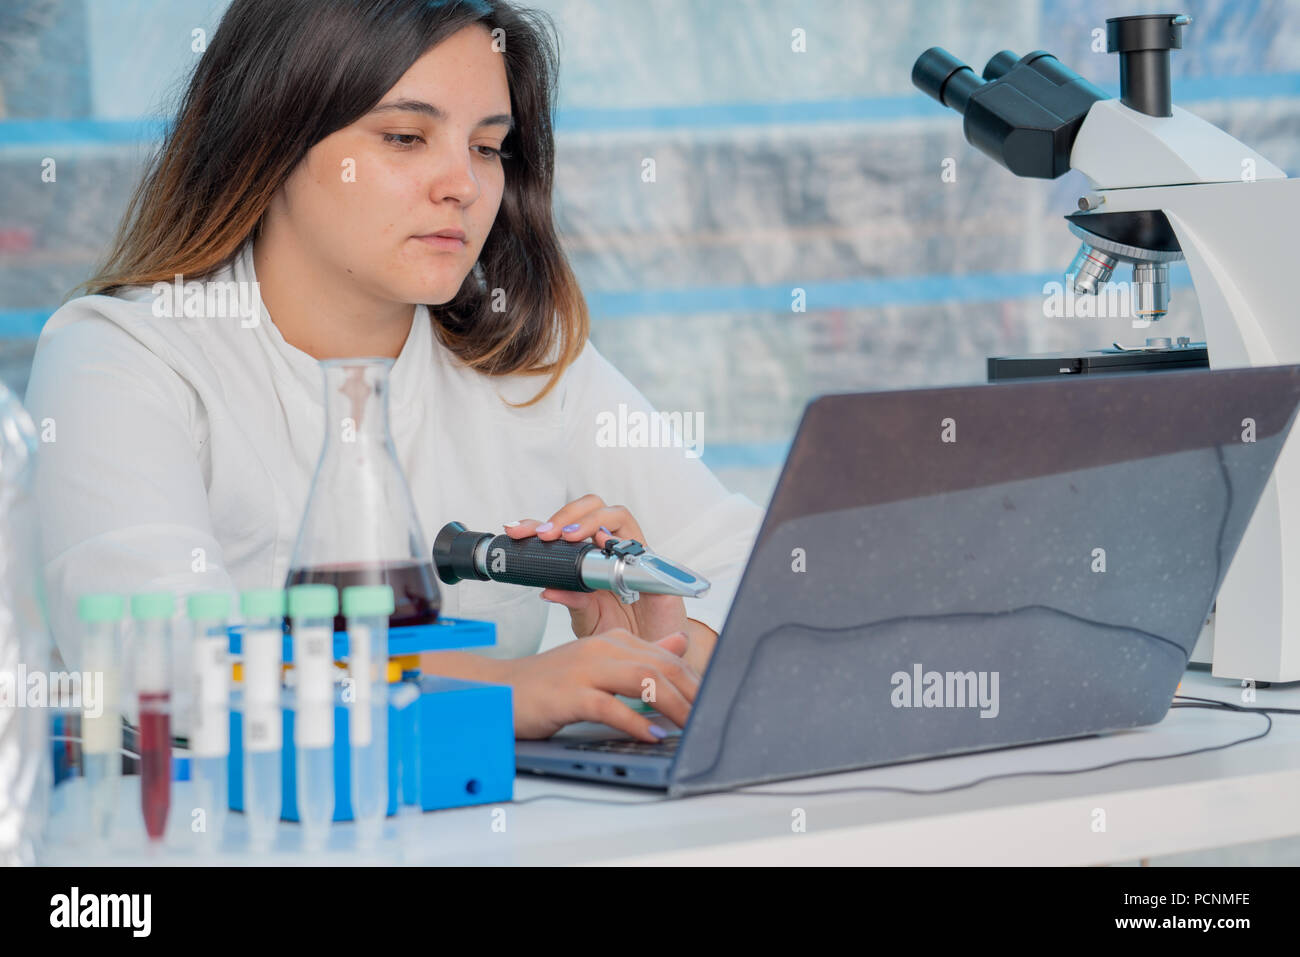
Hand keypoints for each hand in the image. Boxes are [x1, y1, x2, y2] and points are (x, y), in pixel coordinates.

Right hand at [501, 629, 699, 740]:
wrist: (499, 690)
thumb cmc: (550, 684)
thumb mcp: (599, 663)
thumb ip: (640, 654)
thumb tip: (679, 643)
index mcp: (613, 642)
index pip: (668, 658)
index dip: (696, 682)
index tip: (715, 704)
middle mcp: (602, 650)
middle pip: (662, 667)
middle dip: (693, 694)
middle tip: (712, 718)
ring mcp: (585, 669)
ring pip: (644, 681)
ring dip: (674, 707)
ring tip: (692, 727)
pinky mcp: (569, 694)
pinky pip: (610, 706)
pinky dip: (635, 722)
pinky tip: (650, 735)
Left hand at [504, 494, 689, 642]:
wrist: (658, 651)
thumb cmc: (625, 633)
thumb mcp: (589, 621)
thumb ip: (572, 603)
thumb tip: (546, 590)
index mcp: (591, 559)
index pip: (564, 530)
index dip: (539, 524)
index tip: (515, 532)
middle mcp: (612, 550)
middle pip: (591, 509)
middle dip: (564, 514)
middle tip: (544, 534)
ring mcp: (635, 555)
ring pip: (616, 515)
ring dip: (589, 520)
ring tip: (568, 535)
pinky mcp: (657, 568)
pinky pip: (641, 546)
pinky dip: (622, 541)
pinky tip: (605, 545)